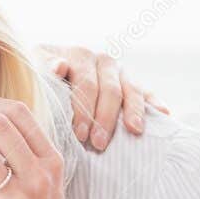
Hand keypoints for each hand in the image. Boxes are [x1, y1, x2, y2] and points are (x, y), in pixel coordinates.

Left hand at [41, 44, 168, 150]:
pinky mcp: (131, 82)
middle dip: (105, 119)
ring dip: (133, 112)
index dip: (84, 110)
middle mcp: (102, 60)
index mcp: (79, 55)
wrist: (46, 72)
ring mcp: (118, 71)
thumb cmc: (38, 78)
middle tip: (99, 144)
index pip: (86, 84)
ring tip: (134, 131)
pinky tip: (165, 114)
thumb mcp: (35, 71)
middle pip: (110, 90)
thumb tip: (59, 67)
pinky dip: (155, 102)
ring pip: (131, 91)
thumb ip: (43, 69)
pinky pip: (146, 92)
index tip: (79, 134)